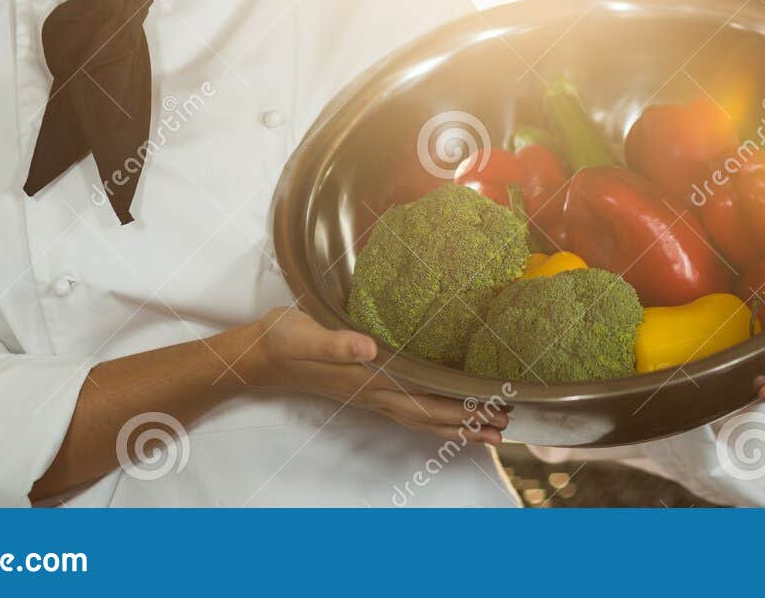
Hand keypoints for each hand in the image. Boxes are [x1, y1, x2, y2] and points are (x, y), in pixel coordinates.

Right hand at [242, 306, 507, 444]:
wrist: (259, 354)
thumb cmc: (284, 340)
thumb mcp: (307, 335)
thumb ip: (337, 343)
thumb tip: (370, 350)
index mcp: (370, 381)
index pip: (424, 401)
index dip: (458, 409)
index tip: (491, 413)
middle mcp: (375, 393)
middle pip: (429, 416)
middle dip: (468, 423)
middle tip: (505, 426)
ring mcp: (370, 394)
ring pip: (421, 416)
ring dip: (455, 425)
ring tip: (487, 431)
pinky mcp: (366, 386)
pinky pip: (408, 408)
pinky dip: (433, 414)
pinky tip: (444, 411)